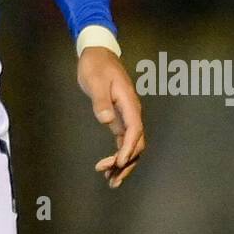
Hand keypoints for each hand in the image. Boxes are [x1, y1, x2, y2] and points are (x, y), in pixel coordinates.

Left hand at [77, 47, 144, 188]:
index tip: (118, 163)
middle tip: (112, 180)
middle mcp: (132, 112)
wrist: (98, 53)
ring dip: (124, 163)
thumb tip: (106, 119)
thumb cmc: (96, 65)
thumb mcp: (96, 80)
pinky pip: (124, 140)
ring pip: (132, 145)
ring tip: (111, 180)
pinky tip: (111, 165)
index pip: (134, 130)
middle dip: (127, 163)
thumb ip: (100, 100)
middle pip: (137, 143)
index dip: (128, 148)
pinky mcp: (120, 118)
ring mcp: (127, 116)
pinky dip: (119, 154)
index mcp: (129, 103)